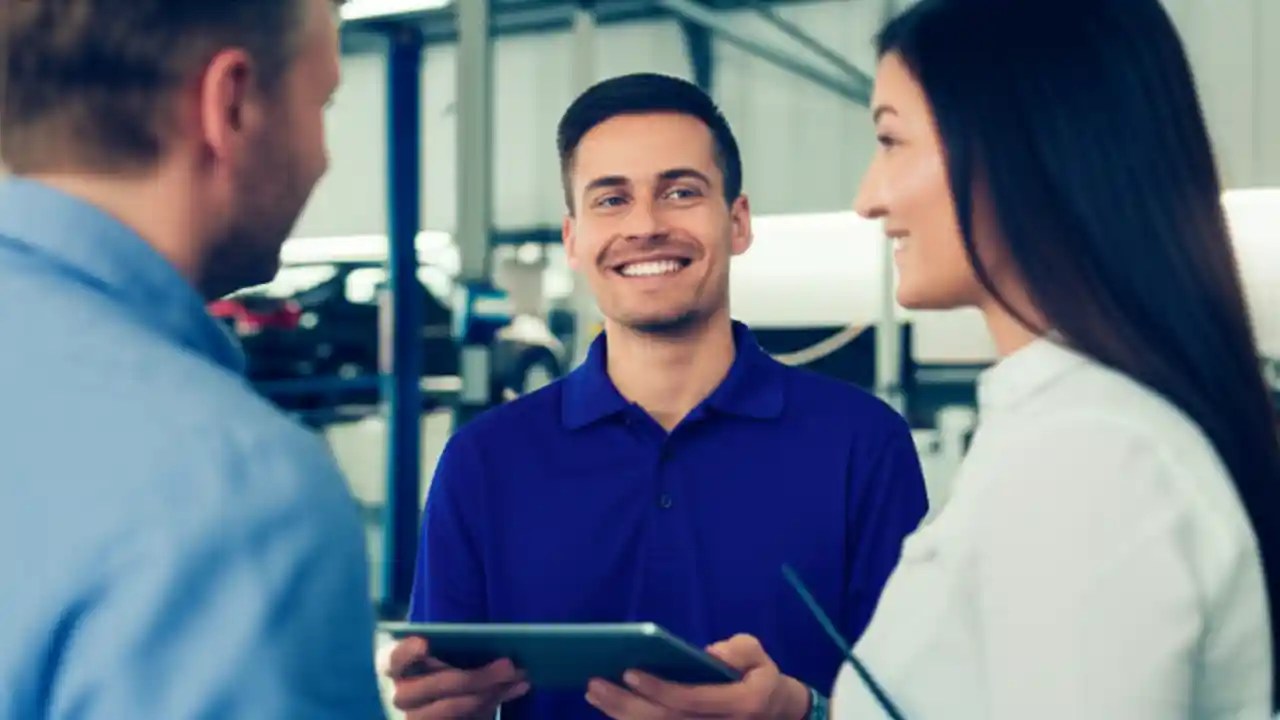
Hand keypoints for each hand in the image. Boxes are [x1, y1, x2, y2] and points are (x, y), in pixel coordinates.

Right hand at [387, 636, 530, 718]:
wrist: (432, 702)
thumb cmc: (438, 668)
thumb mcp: (441, 657)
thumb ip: (456, 649)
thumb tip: (495, 651)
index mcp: (394, 667)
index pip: (394, 659)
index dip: (406, 652)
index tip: (425, 643)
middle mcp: (400, 695)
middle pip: (437, 686)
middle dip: (476, 677)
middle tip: (509, 665)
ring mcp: (414, 718)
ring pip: (453, 708)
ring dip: (491, 692)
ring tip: (520, 677)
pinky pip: (465, 719)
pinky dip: (493, 703)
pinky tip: (517, 688)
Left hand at [585, 634, 810, 719]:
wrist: (774, 712)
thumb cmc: (759, 675)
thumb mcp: (757, 654)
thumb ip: (738, 650)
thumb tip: (706, 654)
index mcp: (740, 704)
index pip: (691, 701)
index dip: (659, 689)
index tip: (629, 672)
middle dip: (627, 704)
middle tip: (595, 683)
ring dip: (621, 714)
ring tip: (595, 692)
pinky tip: (610, 706)